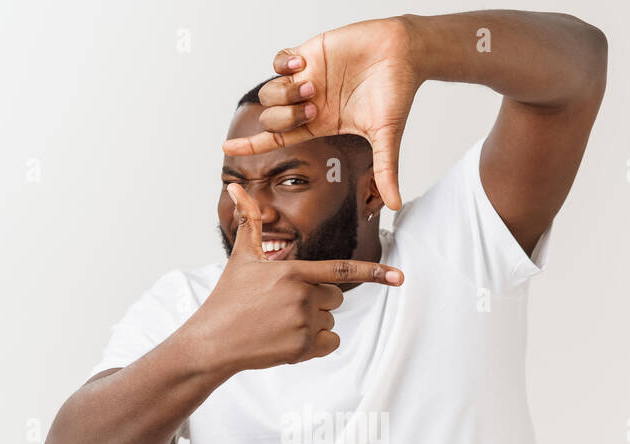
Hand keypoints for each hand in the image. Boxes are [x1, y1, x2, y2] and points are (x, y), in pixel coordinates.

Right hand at [187, 183, 403, 373]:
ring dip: (313, 322)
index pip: (341, 270)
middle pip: (335, 297)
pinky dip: (317, 344)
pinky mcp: (302, 348)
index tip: (399, 277)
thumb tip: (234, 184)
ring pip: (330, 319)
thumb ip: (250, 221)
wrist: (214, 341)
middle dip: (317, 300)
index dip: (373, 273)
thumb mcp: (241, 257)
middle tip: (284, 306)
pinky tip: (289, 340)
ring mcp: (303, 324)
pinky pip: (330, 343)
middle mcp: (302, 296)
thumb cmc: (228, 298)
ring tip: (279, 323)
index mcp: (292, 271)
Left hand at [222, 17, 420, 210]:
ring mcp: (306, 78)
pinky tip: (302, 63)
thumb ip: (386, 171)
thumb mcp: (386, 136)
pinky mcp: (308, 53)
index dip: (250, 145)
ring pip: (270, 91)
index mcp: (320, 124)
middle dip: (284, 117)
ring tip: (312, 84)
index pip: (276, 140)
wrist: (403, 52)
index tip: (226, 150)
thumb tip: (394, 206)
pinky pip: (277, 60)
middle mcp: (309, 103)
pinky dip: (282, 64)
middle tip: (313, 106)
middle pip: (270, 119)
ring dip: (285, 91)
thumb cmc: (397, 92)